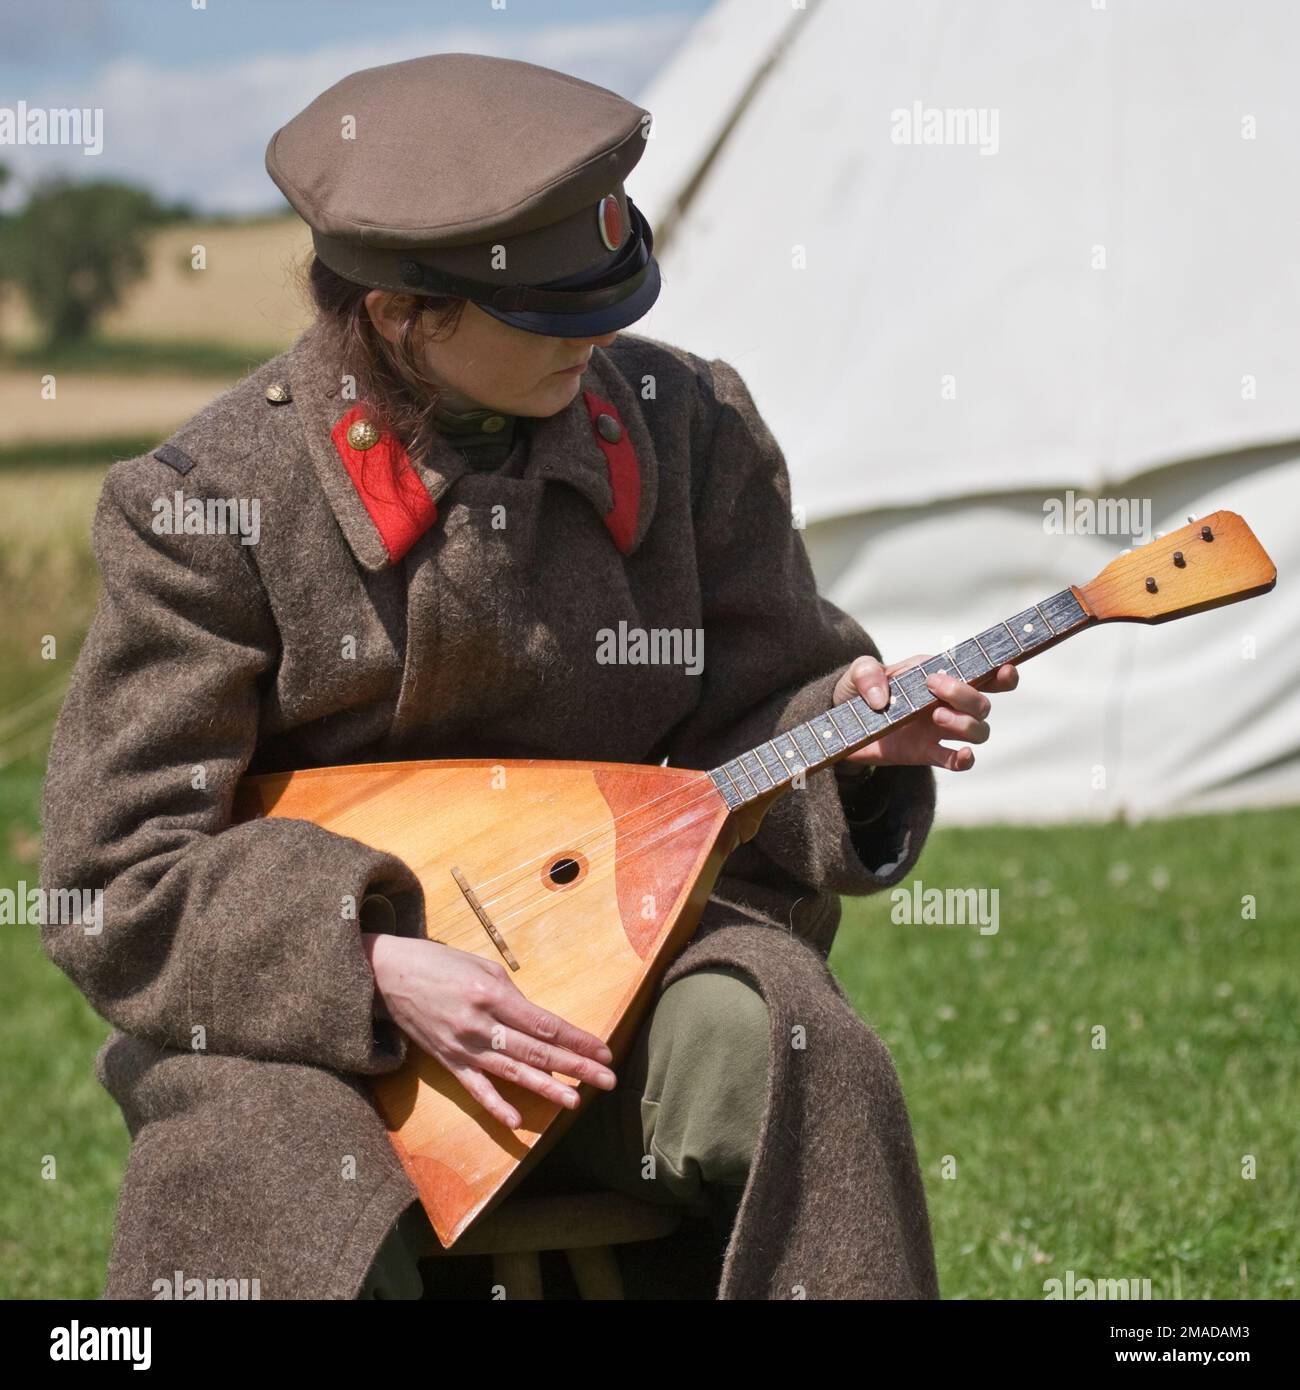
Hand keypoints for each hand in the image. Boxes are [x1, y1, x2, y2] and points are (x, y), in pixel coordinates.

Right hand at [363, 933, 616, 1129]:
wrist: (388, 975)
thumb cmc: (441, 964)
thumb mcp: (483, 968)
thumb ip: (513, 998)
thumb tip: (539, 1025)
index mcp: (493, 995)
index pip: (545, 1024)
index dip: (577, 1039)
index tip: (604, 1050)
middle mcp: (481, 1025)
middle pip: (537, 1051)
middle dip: (575, 1067)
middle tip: (607, 1080)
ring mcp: (464, 1047)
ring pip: (512, 1073)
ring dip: (546, 1089)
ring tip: (576, 1102)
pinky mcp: (448, 1061)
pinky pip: (475, 1089)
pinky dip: (495, 1107)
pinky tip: (516, 1123)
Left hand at [831, 653, 1019, 772]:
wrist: (841, 723)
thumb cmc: (857, 689)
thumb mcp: (857, 672)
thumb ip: (867, 674)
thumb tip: (882, 698)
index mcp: (939, 675)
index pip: (982, 672)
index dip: (1001, 672)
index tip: (1001, 669)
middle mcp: (947, 703)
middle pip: (983, 703)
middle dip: (966, 695)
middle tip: (933, 687)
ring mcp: (940, 729)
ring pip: (979, 731)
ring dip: (966, 724)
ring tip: (936, 716)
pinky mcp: (928, 753)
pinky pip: (958, 760)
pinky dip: (965, 759)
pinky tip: (961, 755)